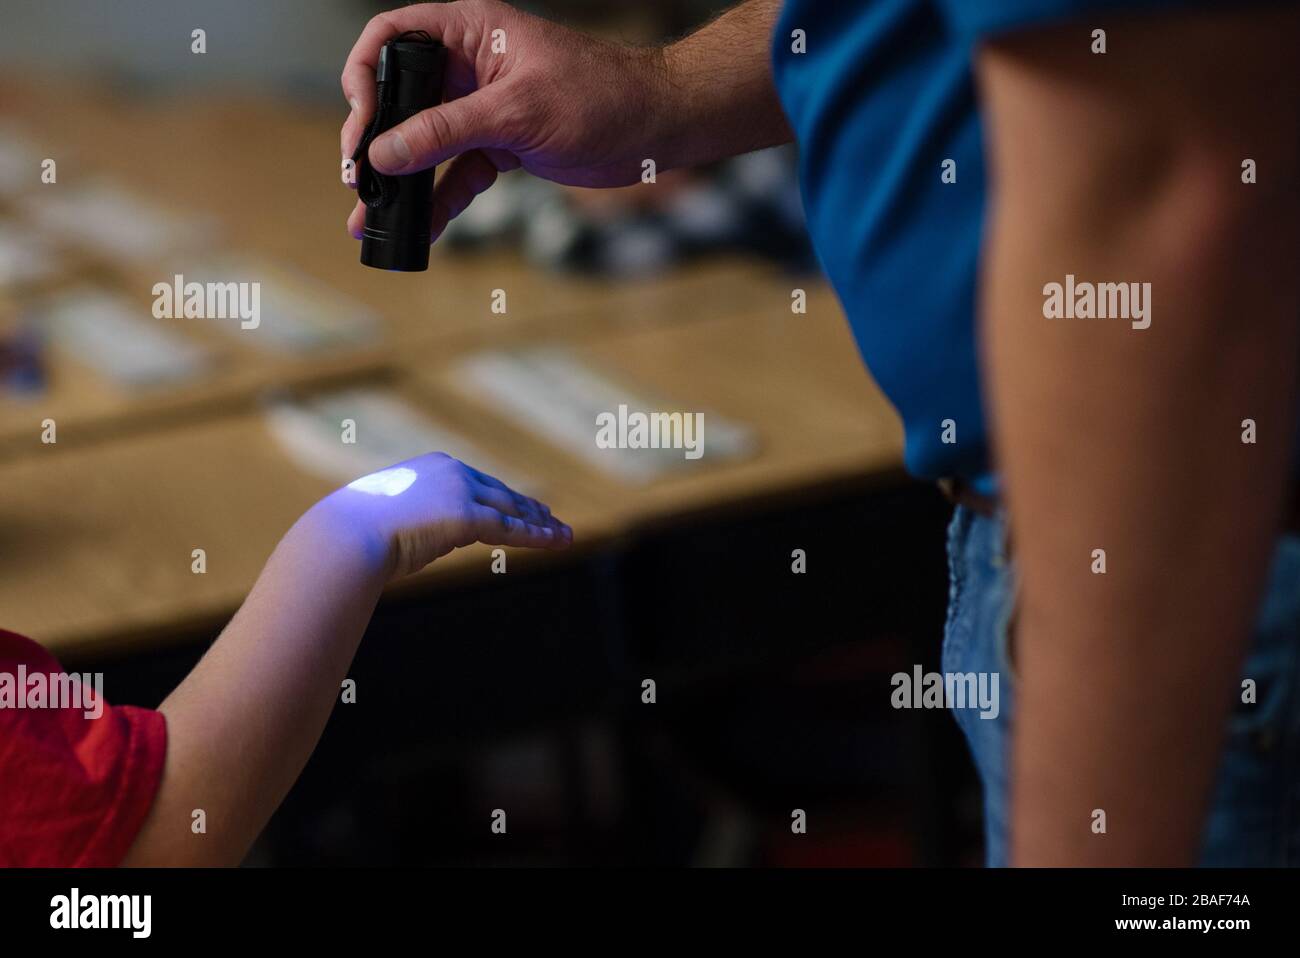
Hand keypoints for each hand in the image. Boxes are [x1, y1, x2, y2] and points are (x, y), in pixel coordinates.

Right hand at [314, 452, 571, 579]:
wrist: (347, 533)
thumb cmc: (355, 531)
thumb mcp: (390, 518)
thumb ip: (417, 521)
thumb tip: (430, 538)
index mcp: (434, 467)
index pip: (478, 484)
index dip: (503, 497)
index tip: (520, 506)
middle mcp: (453, 472)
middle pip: (501, 492)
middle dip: (528, 507)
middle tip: (550, 518)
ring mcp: (461, 492)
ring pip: (511, 510)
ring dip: (541, 524)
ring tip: (563, 535)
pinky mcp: (466, 516)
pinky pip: (510, 529)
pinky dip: (536, 537)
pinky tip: (556, 542)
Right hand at [341, 0, 670, 241]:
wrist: (656, 128)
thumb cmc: (601, 96)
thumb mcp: (516, 112)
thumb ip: (447, 131)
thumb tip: (386, 153)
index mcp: (470, 31)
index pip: (392, 37)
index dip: (365, 75)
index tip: (362, 121)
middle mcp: (470, 66)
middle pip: (401, 96)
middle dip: (374, 138)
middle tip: (357, 178)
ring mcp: (484, 108)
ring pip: (425, 142)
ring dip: (399, 179)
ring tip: (369, 215)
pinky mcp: (501, 145)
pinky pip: (457, 173)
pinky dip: (439, 200)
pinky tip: (419, 228)